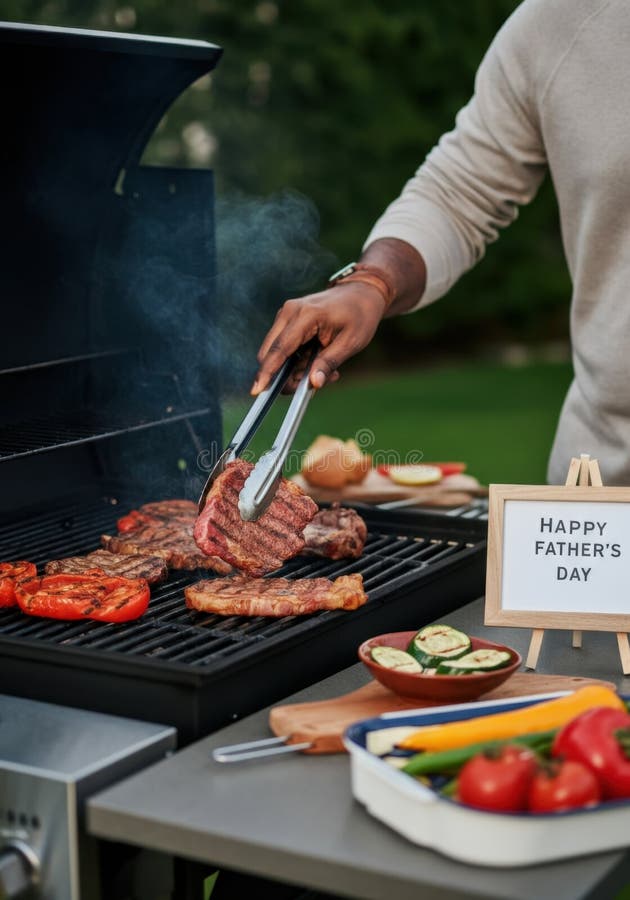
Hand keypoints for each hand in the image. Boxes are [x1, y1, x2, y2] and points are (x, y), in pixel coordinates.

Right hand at [251, 282, 385, 394]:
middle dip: (283, 376)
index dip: (267, 372)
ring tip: (323, 370)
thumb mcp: (351, 342)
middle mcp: (289, 312)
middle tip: (312, 385)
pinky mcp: (286, 320)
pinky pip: (282, 347)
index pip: (280, 348)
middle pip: (270, 353)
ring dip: (293, 368)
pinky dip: (295, 360)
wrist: (360, 292)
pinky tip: (316, 360)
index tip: (257, 391)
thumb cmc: (359, 316)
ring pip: (274, 352)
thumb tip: (314, 383)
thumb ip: (329, 362)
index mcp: (306, 315)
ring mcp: (285, 314)